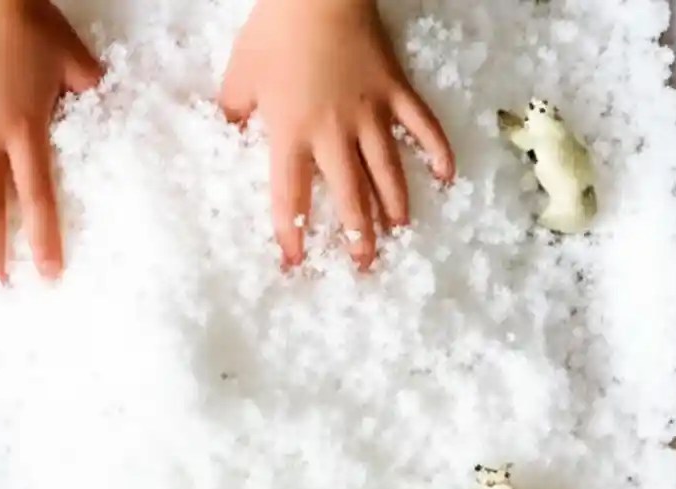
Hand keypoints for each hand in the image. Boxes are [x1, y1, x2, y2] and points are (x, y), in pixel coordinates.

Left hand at [220, 0, 454, 268]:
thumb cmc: (273, 34)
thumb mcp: (238, 78)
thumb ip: (233, 114)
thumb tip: (227, 136)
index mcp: (291, 135)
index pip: (291, 197)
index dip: (292, 234)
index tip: (296, 264)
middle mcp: (334, 134)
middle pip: (350, 196)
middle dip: (358, 236)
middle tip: (366, 266)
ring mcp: (371, 113)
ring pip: (388, 170)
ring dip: (395, 205)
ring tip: (401, 231)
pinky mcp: (396, 90)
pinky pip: (422, 125)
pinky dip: (438, 150)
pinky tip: (448, 176)